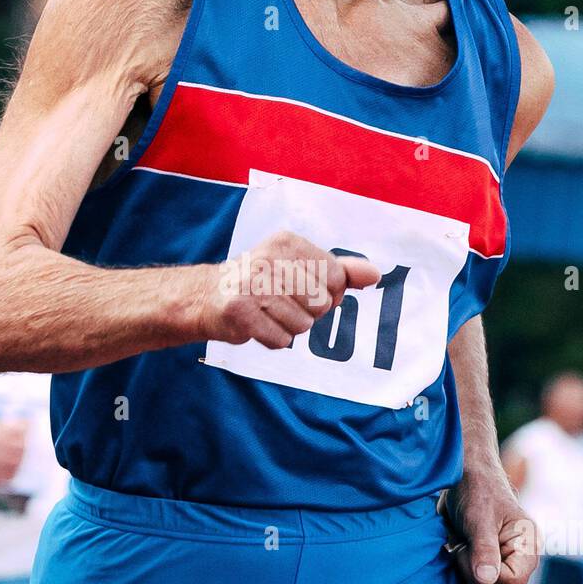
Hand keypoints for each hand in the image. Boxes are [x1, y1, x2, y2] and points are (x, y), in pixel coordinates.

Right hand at [200, 230, 380, 348]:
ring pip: (303, 326)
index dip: (327, 293)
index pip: (335, 278)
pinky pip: (281, 340)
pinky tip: (258, 325)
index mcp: (289, 242)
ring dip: (289, 328)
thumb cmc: (262, 282)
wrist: (208, 296)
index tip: (303, 289)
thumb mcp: (300, 267)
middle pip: (321, 304)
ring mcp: (252, 285)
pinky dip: (273, 339)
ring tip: (268, 313)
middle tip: (281, 303)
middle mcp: (270, 259)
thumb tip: (375, 274)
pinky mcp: (240, 311)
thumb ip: (340, 270)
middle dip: (308, 313)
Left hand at [439, 471, 537, 583]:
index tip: (471, 550)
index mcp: (526, 546)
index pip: (513, 583)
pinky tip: (452, 549)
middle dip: (471, 571)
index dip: (489, 575)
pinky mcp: (478, 563)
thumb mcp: (480, 518)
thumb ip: (484, 549)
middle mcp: (515, 558)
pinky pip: (465, 582)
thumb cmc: (478, 489)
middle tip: (463, 544)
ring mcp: (496, 562)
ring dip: (461, 570)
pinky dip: (454, 570)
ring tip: (460, 544)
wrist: (461, 475)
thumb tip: (487, 580)